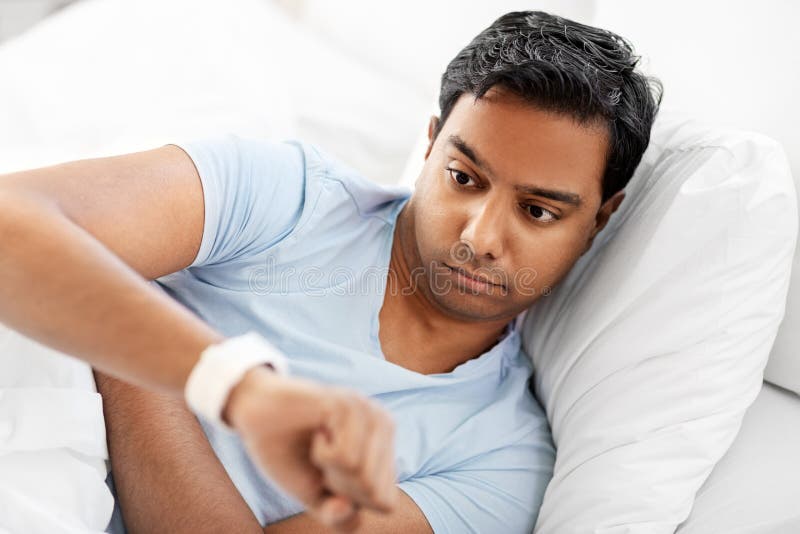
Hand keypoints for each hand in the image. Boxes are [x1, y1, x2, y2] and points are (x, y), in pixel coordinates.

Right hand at [223, 366, 397, 529]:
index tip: (330, 475)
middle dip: (340, 487)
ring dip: (330, 470)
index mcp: (384, 448)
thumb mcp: (314, 497)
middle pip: (376, 492)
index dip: (351, 502)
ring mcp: (369, 412)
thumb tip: (348, 508)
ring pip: (363, 476)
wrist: (256, 416)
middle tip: (321, 458)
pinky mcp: (349, 405)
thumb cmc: (289, 454)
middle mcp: (385, 426)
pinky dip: (321, 455)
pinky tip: (316, 431)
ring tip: (319, 442)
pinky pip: (346, 458)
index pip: (386, 503)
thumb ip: (338, 517)